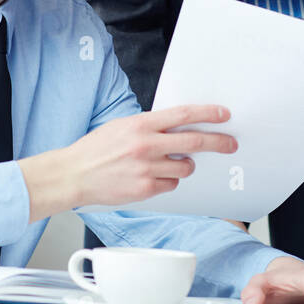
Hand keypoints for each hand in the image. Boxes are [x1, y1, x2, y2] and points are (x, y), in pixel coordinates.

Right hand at [22, 105, 234, 218]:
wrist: (73, 174)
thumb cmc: (96, 149)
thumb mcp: (122, 126)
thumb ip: (150, 126)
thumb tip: (178, 126)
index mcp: (141, 124)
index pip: (183, 115)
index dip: (208, 114)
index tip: (224, 115)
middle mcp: (146, 145)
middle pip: (194, 142)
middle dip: (218, 143)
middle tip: (230, 144)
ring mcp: (146, 169)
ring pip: (185, 168)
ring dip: (184, 166)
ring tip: (170, 164)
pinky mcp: (145, 189)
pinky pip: (170, 185)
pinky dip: (167, 182)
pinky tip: (152, 177)